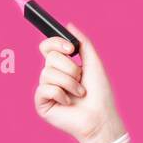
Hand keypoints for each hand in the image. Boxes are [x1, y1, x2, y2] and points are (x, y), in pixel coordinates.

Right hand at [33, 23, 125, 142]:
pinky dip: (61, 94)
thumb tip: (68, 24)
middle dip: (70, 68)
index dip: (56, 43)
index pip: (48, 47)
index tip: (71, 49)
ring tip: (79, 94)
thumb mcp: (94, 64)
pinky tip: (69, 103)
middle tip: (81, 79)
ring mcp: (45, 89)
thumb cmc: (100, 93)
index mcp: (62, 66)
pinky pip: (44, 89)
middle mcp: (51, 76)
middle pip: (49, 58)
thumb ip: (83, 44)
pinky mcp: (41, 103)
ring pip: (47, 73)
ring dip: (70, 83)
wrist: (101, 117)